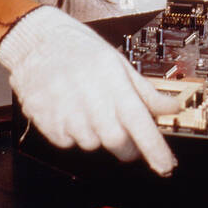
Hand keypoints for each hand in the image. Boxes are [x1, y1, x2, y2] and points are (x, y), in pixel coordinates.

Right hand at [0, 6, 177, 174]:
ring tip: (90, 111)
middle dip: (127, 148)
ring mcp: (65, 110)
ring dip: (98, 136)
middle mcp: (89, 96)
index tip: (166, 165)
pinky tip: (71, 111)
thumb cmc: (79, 49)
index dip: (154, 148)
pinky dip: (74, 134)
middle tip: (129, 140)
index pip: (138, 120)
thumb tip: (171, 107)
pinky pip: (68, 142)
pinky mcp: (47, 122)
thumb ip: (144, 90)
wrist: (36, 42)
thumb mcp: (117, 62)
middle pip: (117, 141)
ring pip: (92, 144)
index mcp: (111, 78)